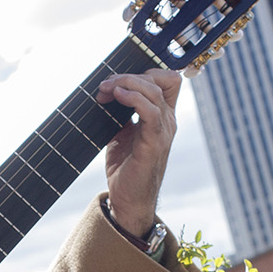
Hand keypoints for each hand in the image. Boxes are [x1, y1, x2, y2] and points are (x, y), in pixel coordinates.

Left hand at [97, 68, 181, 237]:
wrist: (127, 199)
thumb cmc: (125, 167)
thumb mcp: (121, 132)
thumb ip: (120, 111)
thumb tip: (107, 89)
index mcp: (162, 116)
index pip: (167, 80)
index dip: (144, 72)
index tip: (116, 81)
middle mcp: (167, 121)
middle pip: (159, 80)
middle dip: (128, 76)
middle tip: (105, 86)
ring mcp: (163, 131)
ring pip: (154, 92)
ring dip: (127, 84)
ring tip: (107, 90)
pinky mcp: (154, 143)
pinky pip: (151, 112)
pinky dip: (134, 99)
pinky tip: (117, 97)